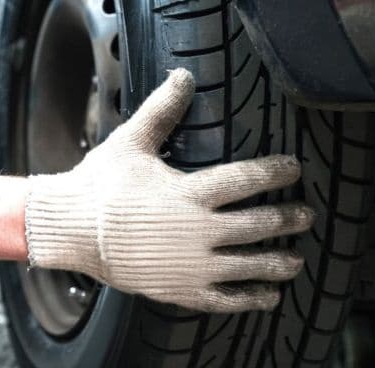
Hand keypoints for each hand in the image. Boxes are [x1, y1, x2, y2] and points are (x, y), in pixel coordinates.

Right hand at [24, 69, 313, 312]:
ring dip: (279, 261)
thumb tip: (183, 75)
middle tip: (305, 214)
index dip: (275, 171)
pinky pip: (225, 298)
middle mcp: (198, 229)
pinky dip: (252, 298)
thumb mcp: (131, 142)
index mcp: (189, 191)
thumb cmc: (99, 184)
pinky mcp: (180, 289)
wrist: (69, 228)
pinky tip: (268, 295)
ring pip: (250, 264)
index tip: (294, 168)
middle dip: (287, 218)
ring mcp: (191, 264)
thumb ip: (162, 110)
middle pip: (258, 223)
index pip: (247, 179)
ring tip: (296, 258)